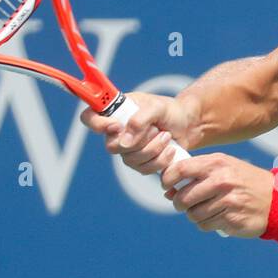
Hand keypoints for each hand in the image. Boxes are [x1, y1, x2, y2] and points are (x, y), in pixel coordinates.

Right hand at [80, 92, 198, 175]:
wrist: (187, 125)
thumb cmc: (169, 111)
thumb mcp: (157, 107)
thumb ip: (140, 120)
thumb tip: (124, 143)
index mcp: (115, 111)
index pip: (89, 118)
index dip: (97, 124)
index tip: (117, 125)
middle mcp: (116, 132)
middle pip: (111, 147)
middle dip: (139, 140)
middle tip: (155, 129)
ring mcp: (127, 150)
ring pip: (130, 160)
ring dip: (153, 149)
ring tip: (167, 136)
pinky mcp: (140, 163)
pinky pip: (144, 169)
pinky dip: (160, 160)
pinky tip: (170, 149)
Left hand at [160, 153, 271, 237]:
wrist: (277, 200)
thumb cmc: (245, 182)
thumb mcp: (225, 168)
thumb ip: (197, 174)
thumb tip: (168, 191)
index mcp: (217, 163)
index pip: (180, 169)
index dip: (167, 179)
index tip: (167, 186)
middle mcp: (221, 181)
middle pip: (183, 198)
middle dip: (180, 204)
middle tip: (185, 204)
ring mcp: (227, 201)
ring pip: (193, 215)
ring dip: (195, 216)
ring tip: (206, 211)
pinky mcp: (231, 219)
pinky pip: (205, 225)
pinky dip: (207, 224)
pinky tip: (218, 218)